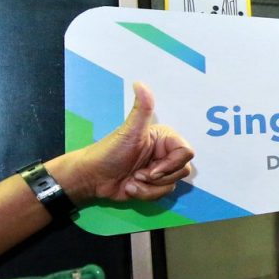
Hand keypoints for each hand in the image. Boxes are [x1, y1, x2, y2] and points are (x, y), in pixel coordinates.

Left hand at [55, 82, 194, 203]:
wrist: (92, 178)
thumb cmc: (109, 152)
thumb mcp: (129, 131)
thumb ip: (141, 108)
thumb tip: (140, 83)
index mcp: (164, 138)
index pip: (186, 153)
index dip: (171, 164)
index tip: (152, 168)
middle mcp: (164, 153)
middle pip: (182, 170)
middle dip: (158, 177)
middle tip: (139, 174)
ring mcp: (159, 170)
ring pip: (172, 184)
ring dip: (149, 187)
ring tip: (132, 180)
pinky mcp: (153, 185)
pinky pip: (163, 194)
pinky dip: (145, 194)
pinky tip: (130, 187)